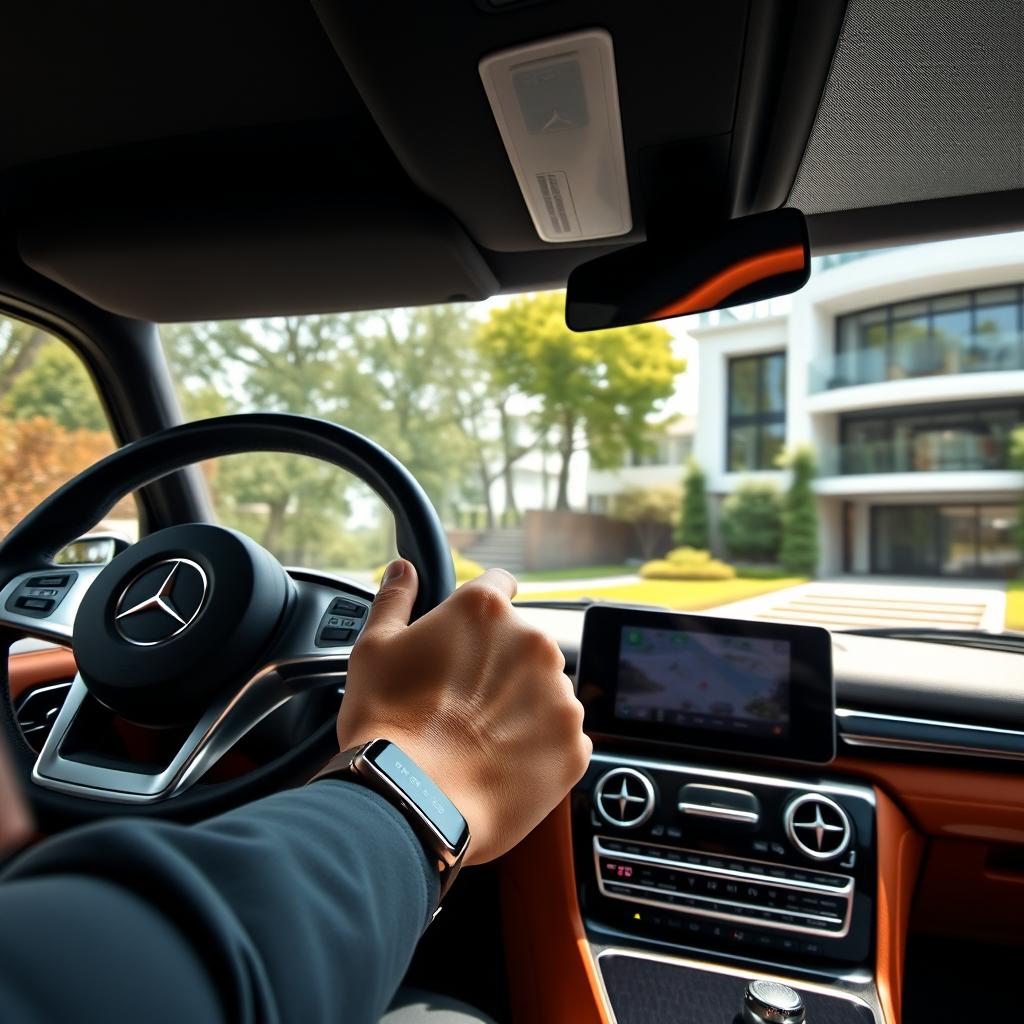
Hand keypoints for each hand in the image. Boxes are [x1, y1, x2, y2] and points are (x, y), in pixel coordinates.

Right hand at [336, 560, 590, 864]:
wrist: (412, 803)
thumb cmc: (387, 724)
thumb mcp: (374, 649)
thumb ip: (395, 600)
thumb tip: (404, 570)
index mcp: (486, 611)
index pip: (499, 585)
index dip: (481, 611)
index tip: (471, 635)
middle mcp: (533, 643)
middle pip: (523, 645)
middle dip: (498, 666)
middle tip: (459, 703)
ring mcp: (560, 696)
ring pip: (545, 692)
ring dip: (521, 707)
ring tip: (477, 740)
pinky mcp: (574, 746)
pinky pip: (560, 738)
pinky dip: (538, 748)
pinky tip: (499, 764)